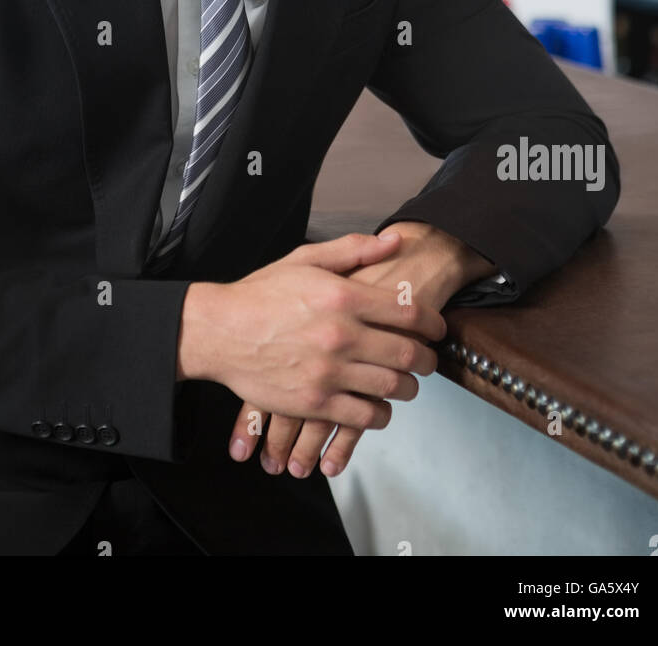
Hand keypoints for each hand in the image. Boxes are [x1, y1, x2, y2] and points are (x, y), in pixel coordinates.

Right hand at [180, 231, 444, 431]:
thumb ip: (354, 249)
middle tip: (427, 361)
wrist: (219, 331)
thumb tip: (395, 241)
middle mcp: (340, 335)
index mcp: (342, 297)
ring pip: (391, 388)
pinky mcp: (314, 403)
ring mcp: (328, 372)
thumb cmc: (261, 294)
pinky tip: (378, 407)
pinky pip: (365, 416)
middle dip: (427, 360)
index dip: (433, 323)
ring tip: (405, 384)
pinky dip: (380, 414)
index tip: (437, 329)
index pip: (409, 313)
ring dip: (407, 388)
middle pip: (408, 353)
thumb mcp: (305, 259)